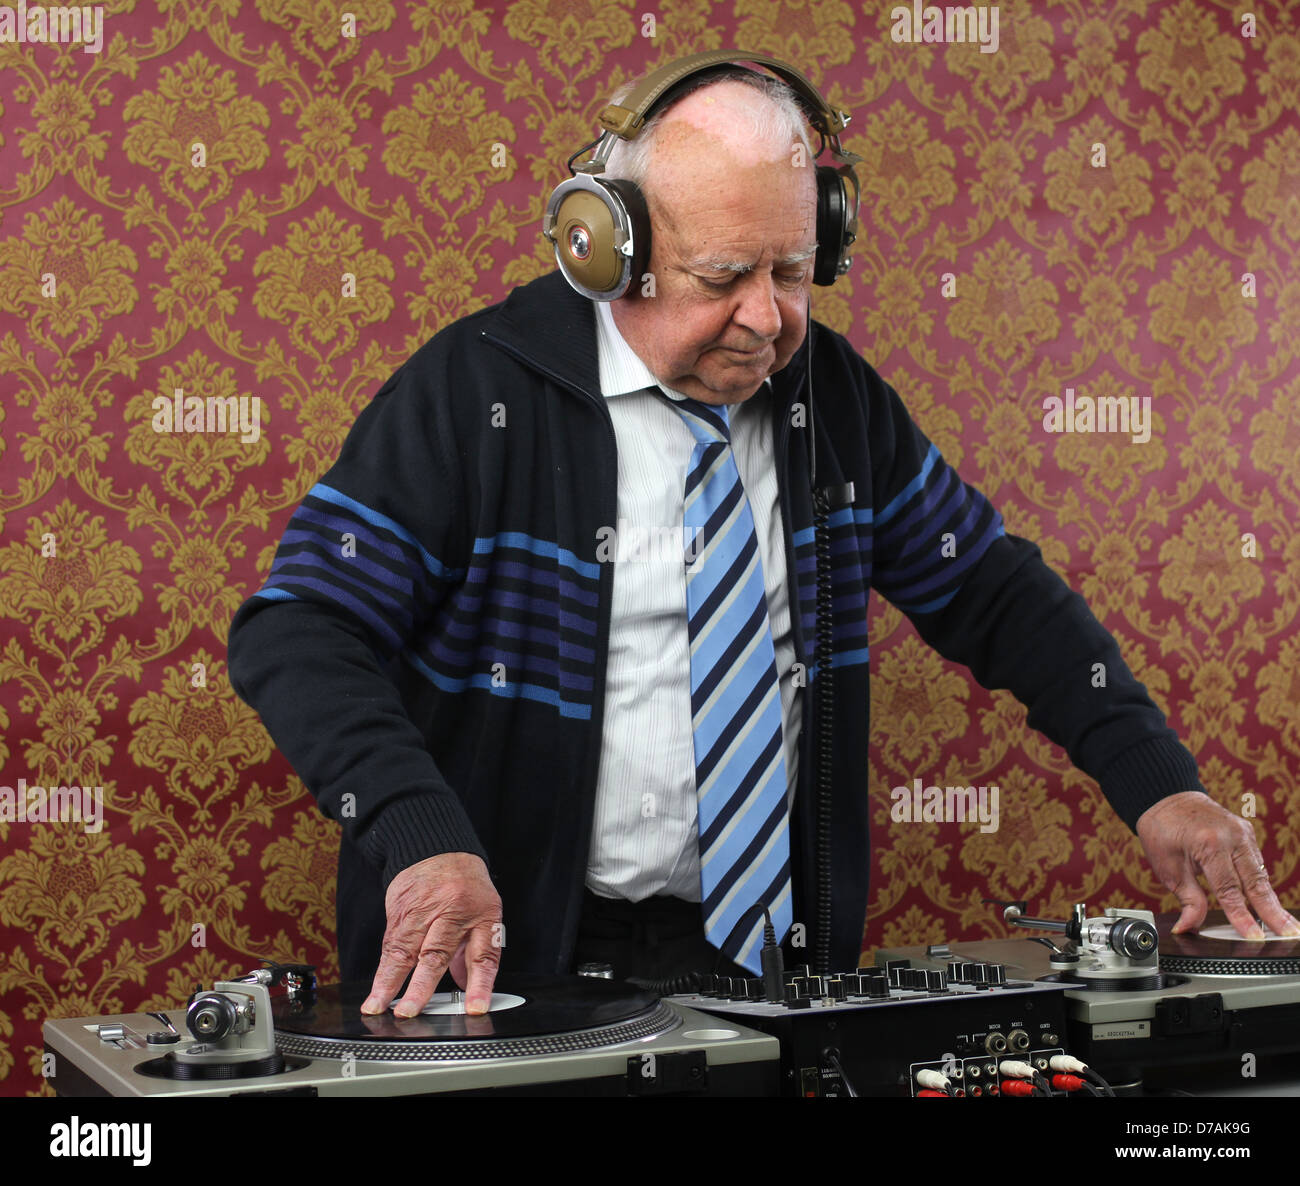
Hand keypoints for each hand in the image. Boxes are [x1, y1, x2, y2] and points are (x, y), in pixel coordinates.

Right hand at [360, 851, 501, 1017]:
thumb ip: (476, 953)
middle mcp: (450, 912)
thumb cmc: (465, 886)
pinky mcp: (398, 909)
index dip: (480, 984)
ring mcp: (421, 910)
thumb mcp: (485, 914)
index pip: (483, 954)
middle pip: (436, 952)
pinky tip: (375, 990)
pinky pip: (389, 942)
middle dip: (422, 985)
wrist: (436, 848)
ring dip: (389, 981)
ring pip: (404, 949)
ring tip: (378, 1006)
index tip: (476, 1008)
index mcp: (480, 915)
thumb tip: (470, 991)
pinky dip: (381, 969)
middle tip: (410, 1011)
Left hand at [1136, 791, 1299, 939]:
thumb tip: (1189, 927)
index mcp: (1210, 844)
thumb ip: (1187, 899)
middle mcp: (1232, 837)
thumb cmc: (1163, 831)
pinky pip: (1256, 863)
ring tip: (1287, 927)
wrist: (1167, 798)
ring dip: (1272, 902)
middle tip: (1290, 935)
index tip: (1255, 937)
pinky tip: (1271, 905)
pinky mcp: (1246, 833)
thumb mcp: (1167, 867)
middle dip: (1273, 913)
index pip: (1229, 890)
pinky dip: (1262, 885)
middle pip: (1256, 883)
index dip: (1242, 917)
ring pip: (1260, 874)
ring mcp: (1242, 833)